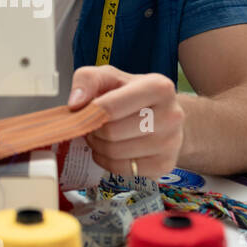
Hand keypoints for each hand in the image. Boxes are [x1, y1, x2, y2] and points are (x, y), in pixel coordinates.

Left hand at [66, 65, 182, 180]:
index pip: (110, 107)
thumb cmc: (135, 95)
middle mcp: (171, 115)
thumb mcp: (111, 77)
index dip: (90, 113)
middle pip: (111, 132)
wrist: (166, 116)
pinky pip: (122, 169)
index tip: (85, 112)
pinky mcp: (164, 165)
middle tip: (94, 125)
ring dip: (99, 146)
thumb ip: (88, 80)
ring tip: (102, 136)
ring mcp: (170, 143)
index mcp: (158, 87)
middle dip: (94, 130)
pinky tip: (112, 149)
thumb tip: (75, 102)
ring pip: (114, 152)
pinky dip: (108, 161)